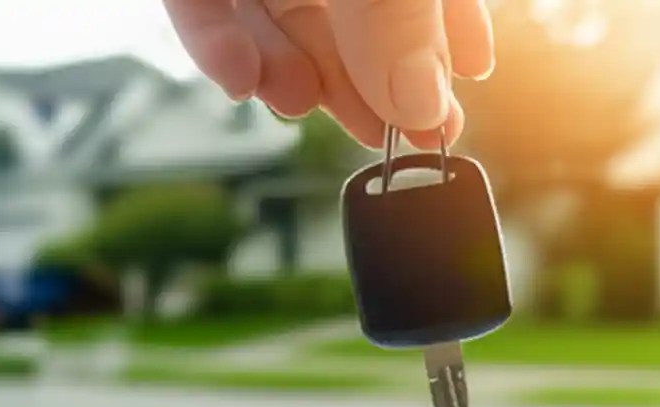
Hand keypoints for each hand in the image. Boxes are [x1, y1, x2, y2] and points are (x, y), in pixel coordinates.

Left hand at [161, 0, 494, 148]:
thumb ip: (397, 20)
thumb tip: (424, 108)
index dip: (449, 44)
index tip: (457, 103)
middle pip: (350, 22)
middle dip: (366, 84)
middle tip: (388, 140)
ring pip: (277, 22)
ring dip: (291, 74)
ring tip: (298, 101)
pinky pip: (201, 7)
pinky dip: (218, 49)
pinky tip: (242, 80)